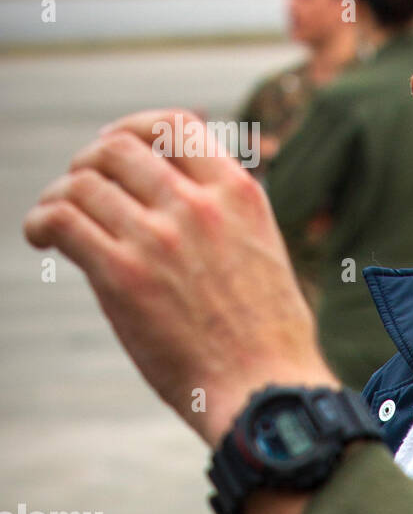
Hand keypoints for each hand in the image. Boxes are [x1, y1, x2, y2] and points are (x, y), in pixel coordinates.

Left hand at [23, 108, 339, 447]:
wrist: (266, 388)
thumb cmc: (269, 336)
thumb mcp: (264, 251)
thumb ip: (227, 218)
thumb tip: (183, 199)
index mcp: (240, 196)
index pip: (176, 125)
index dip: (134, 128)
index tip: (118, 149)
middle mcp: (199, 206)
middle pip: (119, 147)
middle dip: (90, 162)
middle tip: (83, 190)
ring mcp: (160, 238)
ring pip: (82, 181)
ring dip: (59, 195)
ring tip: (56, 220)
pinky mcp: (123, 276)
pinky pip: (60, 220)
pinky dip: (41, 222)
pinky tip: (44, 240)